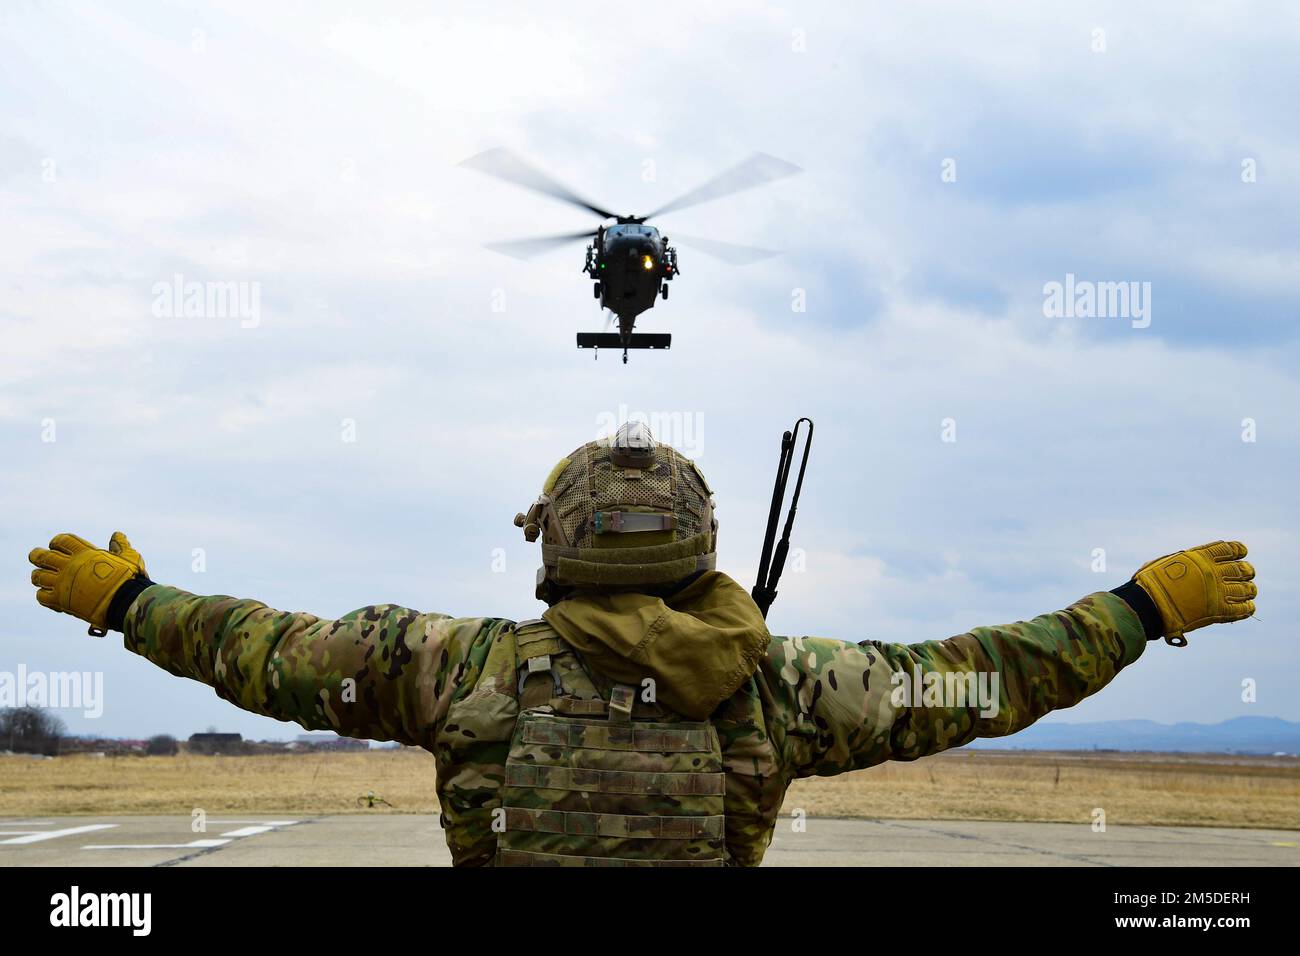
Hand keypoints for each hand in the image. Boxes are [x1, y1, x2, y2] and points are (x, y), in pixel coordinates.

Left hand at [29, 531, 147, 634]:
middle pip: (42, 556)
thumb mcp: (129, 557)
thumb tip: (117, 535)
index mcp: (84, 553)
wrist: (125, 601)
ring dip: (38, 576)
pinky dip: (43, 595)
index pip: (61, 541)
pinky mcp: (61, 600)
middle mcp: (69, 565)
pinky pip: (41, 596)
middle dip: (37, 556)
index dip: (56, 542)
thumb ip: (120, 546)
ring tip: (43, 578)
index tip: (56, 546)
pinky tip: (50, 595)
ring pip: (38, 576)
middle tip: (37, 558)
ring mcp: (62, 583)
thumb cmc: (129, 579)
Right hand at [1132, 540, 1255, 645]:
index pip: (1231, 548)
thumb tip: (1184, 558)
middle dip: (1246, 571)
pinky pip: (1243, 609)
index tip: (1240, 553)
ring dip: (1249, 590)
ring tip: (1247, 592)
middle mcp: (1214, 572)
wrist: (1149, 605)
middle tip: (1245, 575)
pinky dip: (1247, 608)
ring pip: (1247, 589)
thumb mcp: (1166, 562)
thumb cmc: (1151, 583)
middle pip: (1243, 569)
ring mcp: (1219, 592)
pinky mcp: (1220, 611)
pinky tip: (1245, 607)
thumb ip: (1183, 560)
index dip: (1238, 550)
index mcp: (1202, 558)